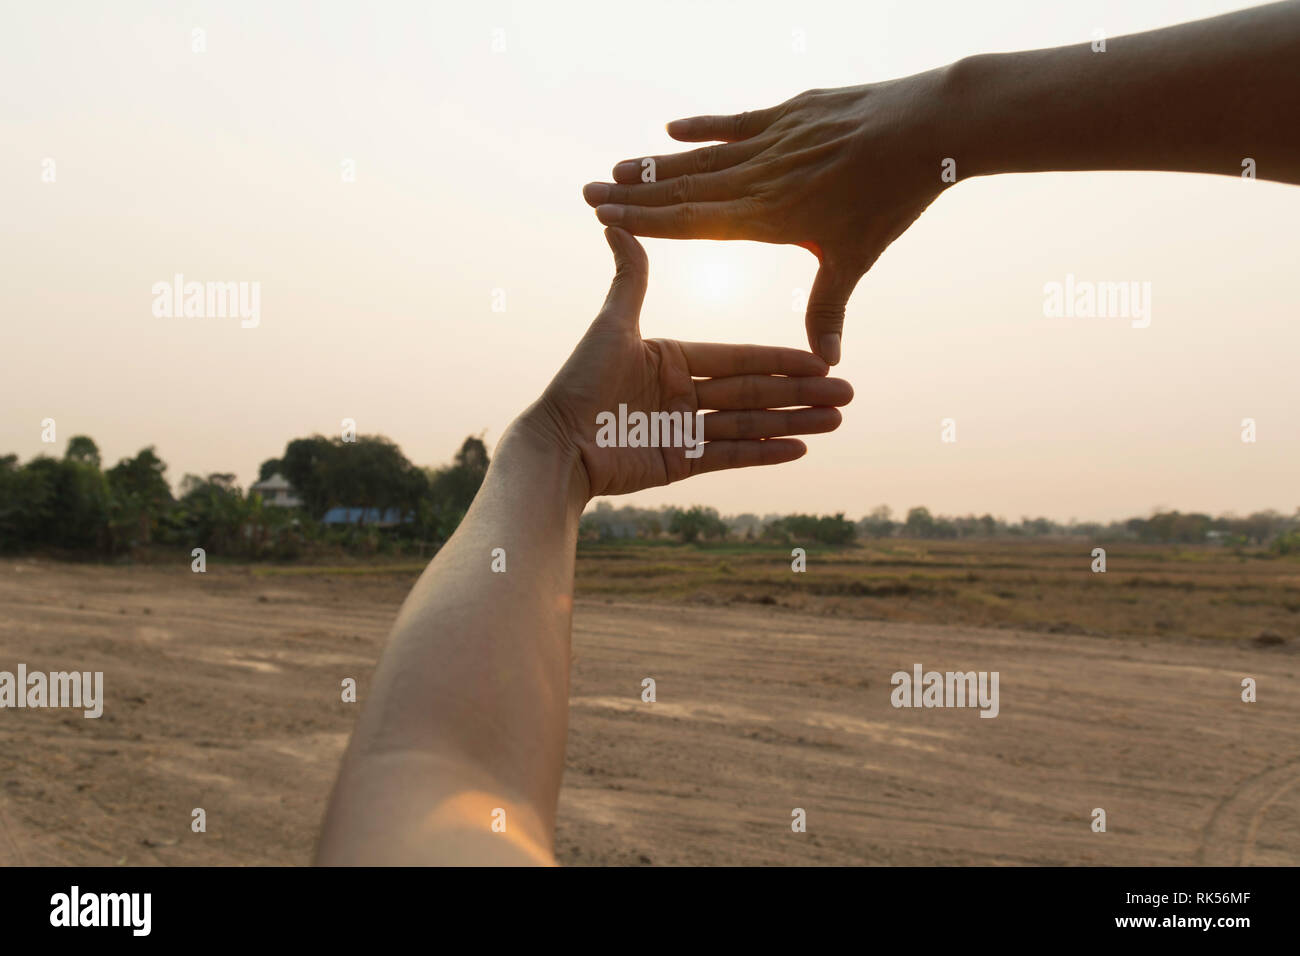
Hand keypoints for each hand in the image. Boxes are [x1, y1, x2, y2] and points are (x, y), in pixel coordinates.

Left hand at [523, 228, 852, 498]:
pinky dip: (763, 453)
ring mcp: (683, 430)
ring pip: (749, 424)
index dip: (780, 361)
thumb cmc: (578, 383)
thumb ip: (629, 278)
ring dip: (793, 423)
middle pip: (753, 392)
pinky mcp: (679, 463)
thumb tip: (618, 222)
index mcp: (672, 359)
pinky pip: (729, 456)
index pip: (738, 358)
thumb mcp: (611, 326)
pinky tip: (799, 449)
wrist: (557, 445)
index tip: (820, 361)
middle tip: (847, 394)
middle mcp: (683, 394)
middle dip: (801, 394)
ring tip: (836, 422)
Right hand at [582, 70, 951, 363]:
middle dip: (634, 193)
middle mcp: (760, 176)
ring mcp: (773, 141)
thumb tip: (825, 364)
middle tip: (591, 192)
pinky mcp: (790, 112)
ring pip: (701, 156)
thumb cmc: (892, 198)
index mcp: (768, 215)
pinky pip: (734, 122)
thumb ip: (830, 307)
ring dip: (657, 164)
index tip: (606, 220)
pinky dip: (703, 126)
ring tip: (618, 168)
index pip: (692, 222)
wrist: (927, 127)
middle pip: (684, 188)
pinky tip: (671, 127)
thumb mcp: (856, 258)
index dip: (646, 222)